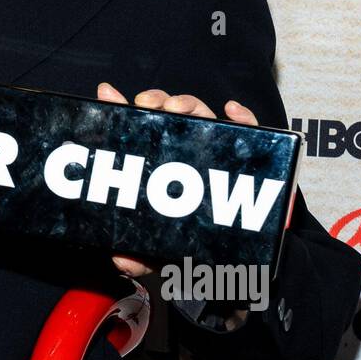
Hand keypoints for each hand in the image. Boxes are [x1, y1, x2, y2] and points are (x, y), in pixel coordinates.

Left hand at [96, 82, 258, 308]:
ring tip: (176, 107)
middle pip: (171, 115)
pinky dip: (244, 118)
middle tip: (146, 106)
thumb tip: (121, 261)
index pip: (141, 130)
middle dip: (157, 102)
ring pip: (205, 116)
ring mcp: (218, 152)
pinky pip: (251, 133)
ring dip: (189, 104)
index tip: (108, 97)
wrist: (243, 262)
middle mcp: (188, 150)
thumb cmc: (195, 246)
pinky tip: (231, 110)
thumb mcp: (163, 252)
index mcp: (162, 162)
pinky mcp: (251, 161)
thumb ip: (141, 257)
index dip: (124, 109)